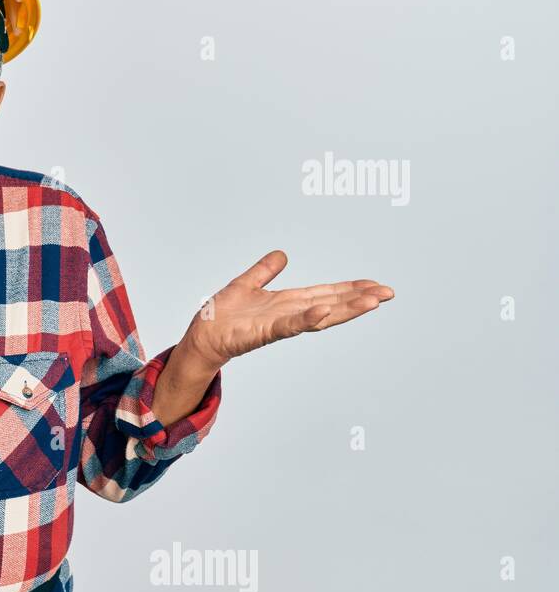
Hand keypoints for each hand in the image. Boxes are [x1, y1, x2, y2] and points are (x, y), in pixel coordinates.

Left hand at [180, 250, 394, 370]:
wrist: (202, 336)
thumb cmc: (223, 315)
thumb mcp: (246, 284)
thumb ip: (264, 271)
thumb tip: (281, 255)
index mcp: (288, 302)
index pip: (327, 293)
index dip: (351, 289)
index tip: (377, 285)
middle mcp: (289, 314)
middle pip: (332, 304)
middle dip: (360, 299)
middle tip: (388, 293)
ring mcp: (279, 324)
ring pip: (319, 315)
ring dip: (346, 309)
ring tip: (372, 301)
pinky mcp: (263, 332)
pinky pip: (289, 325)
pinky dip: (307, 318)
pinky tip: (325, 310)